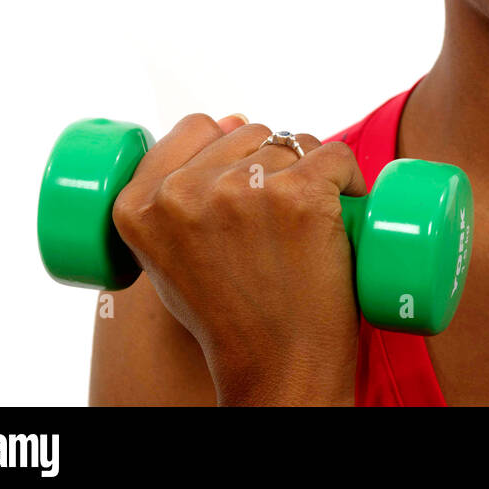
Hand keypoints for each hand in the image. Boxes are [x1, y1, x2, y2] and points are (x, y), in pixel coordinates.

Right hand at [111, 112, 366, 405]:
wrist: (279, 369)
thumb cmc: (233, 315)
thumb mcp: (170, 257)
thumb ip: (174, 196)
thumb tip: (229, 119)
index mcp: (138, 205)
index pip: (194, 127)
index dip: (226, 143)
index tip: (246, 176)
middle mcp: (184, 192)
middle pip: (249, 133)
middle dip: (272, 161)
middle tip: (280, 219)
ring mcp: (243, 190)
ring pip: (293, 142)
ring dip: (309, 170)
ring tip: (306, 224)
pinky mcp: (300, 194)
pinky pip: (337, 156)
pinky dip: (350, 176)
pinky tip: (346, 204)